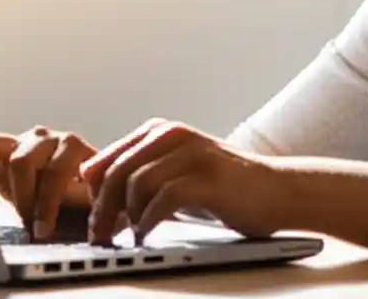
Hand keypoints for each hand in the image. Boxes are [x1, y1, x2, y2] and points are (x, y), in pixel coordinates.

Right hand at [0, 126, 97, 240]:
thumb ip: (85, 199)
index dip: (47, 202)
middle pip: (23, 162)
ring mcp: (21, 140)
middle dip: (23, 199)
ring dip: (3, 189)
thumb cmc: (80, 197)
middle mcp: (46, 138)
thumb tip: (87, 206)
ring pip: (1, 155)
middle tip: (26, 227)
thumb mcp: (88, 200)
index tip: (43, 230)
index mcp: (72, 146)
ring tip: (10, 216)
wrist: (68, 191)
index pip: (56, 168)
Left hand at [80, 118, 285, 245]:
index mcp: (161, 131)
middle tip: (100, 235)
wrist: (278, 190)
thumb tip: (89, 180)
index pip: (107, 159)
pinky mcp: (209, 177)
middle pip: (117, 171)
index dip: (93, 193)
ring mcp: (193, 153)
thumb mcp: (176, 170)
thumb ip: (140, 170)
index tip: (91, 220)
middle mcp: (174, 135)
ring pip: (136, 182)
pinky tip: (148, 233)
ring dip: (126, 215)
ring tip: (128, 235)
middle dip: (102, 208)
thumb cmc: (225, 186)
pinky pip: (165, 197)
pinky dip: (150, 220)